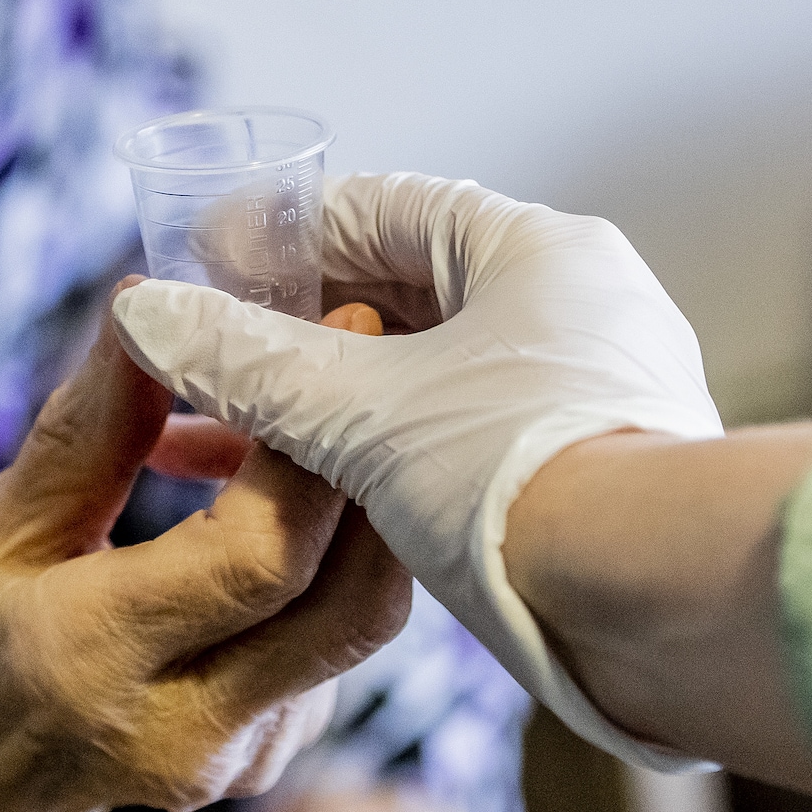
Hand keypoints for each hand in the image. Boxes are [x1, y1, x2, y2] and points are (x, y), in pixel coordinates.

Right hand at [0, 297, 412, 811]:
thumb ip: (83, 438)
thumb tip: (148, 304)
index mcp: (88, 660)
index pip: (259, 557)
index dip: (314, 444)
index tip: (331, 331)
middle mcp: (178, 731)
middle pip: (348, 600)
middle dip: (369, 472)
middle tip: (356, 360)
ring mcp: (225, 763)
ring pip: (352, 623)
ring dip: (346, 512)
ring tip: (287, 416)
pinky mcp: (252, 763)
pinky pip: (327, 649)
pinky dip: (319, 563)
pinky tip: (261, 499)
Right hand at [112, 173, 721, 767]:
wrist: (662, 604)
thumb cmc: (521, 481)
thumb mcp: (357, 413)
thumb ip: (247, 362)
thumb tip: (148, 315)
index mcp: (537, 250)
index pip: (384, 207)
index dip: (280, 234)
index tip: (203, 266)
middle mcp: (578, 306)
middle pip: (404, 294)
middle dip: (292, 333)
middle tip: (205, 364)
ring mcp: (591, 392)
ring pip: (429, 376)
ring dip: (328, 404)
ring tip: (226, 444)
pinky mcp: (593, 473)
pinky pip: (464, 439)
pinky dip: (385, 455)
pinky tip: (313, 500)